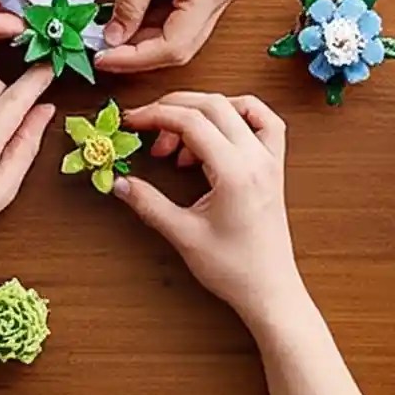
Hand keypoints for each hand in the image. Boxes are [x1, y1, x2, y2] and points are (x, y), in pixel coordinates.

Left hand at [95, 0, 242, 71]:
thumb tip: (114, 38)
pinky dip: (157, 20)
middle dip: (140, 54)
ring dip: (148, 38)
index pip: (172, 47)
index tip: (101, 57)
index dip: (134, 59)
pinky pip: (185, 14)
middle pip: (181, 47)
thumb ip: (129, 2)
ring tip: (112, 34)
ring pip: (183, 33)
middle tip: (103, 52)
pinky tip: (131, 16)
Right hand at [114, 93, 299, 319]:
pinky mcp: (275, 165)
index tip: (131, 121)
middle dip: (172, 108)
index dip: (155, 115)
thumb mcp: (184, 235)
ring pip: (237, 107)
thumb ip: (149, 203)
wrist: (270, 289)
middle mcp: (257, 158)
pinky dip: (238, 113)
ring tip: (177, 146)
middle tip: (146, 127)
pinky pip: (264, 120)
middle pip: (212, 105)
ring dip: (201, 112)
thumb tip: (119, 182)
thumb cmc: (233, 269)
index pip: (191, 121)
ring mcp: (270, 159)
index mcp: (235, 173)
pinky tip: (215, 131)